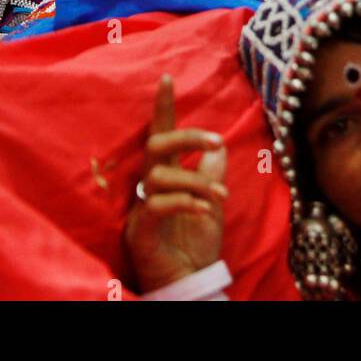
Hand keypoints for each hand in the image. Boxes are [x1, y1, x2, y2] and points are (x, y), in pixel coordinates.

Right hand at [124, 75, 226, 293]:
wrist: (189, 282)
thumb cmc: (195, 244)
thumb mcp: (211, 202)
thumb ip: (211, 172)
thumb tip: (219, 145)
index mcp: (165, 176)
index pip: (162, 135)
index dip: (163, 107)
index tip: (167, 78)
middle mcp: (149, 187)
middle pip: (155, 146)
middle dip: (186, 137)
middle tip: (215, 142)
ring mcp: (141, 208)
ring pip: (160, 175)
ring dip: (196, 181)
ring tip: (221, 196)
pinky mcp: (140, 231)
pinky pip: (157, 205)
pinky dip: (185, 202)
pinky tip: (205, 209)